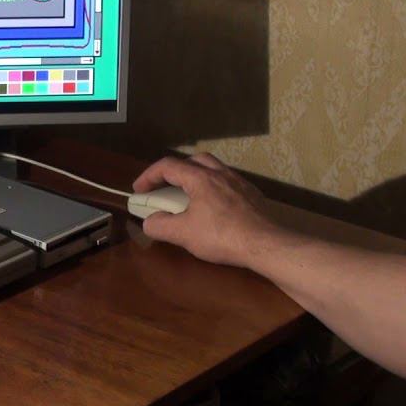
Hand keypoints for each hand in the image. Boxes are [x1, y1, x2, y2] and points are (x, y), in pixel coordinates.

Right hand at [131, 153, 282, 267]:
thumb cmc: (222, 236)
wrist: (265, 244)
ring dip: (196, 177)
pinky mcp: (252, 195)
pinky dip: (213, 189)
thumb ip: (160, 226)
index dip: (149, 176)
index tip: (139, 190)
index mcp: (201, 178)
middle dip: (175, 171)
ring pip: (213, 169)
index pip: (168, 166)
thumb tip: (149, 222)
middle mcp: (221, 174)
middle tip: (166, 187)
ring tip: (189, 196)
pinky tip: (213, 208)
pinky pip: (227, 183)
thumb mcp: (183, 234)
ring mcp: (239, 183)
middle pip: (193, 161)